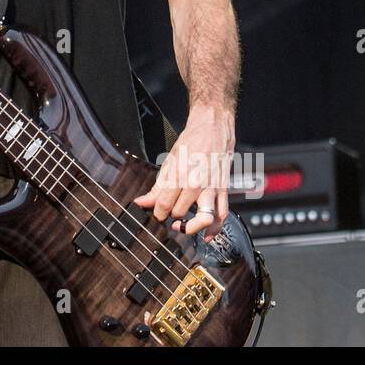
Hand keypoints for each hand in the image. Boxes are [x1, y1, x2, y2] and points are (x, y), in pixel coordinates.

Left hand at [132, 106, 234, 237]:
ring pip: (204, 218)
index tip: (156, 213)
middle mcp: (196, 184)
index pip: (164, 204)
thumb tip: (142, 202)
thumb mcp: (170, 161)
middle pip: (179, 212)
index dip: (157, 213)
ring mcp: (211, 188)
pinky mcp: (223, 190)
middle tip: (167, 213)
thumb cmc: (191, 142)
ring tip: (181, 227)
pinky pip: (222, 215)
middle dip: (171, 216)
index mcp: (180, 174)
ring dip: (191, 227)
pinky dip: (215, 229)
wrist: (213, 129)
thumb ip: (157, 186)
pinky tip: (206, 235)